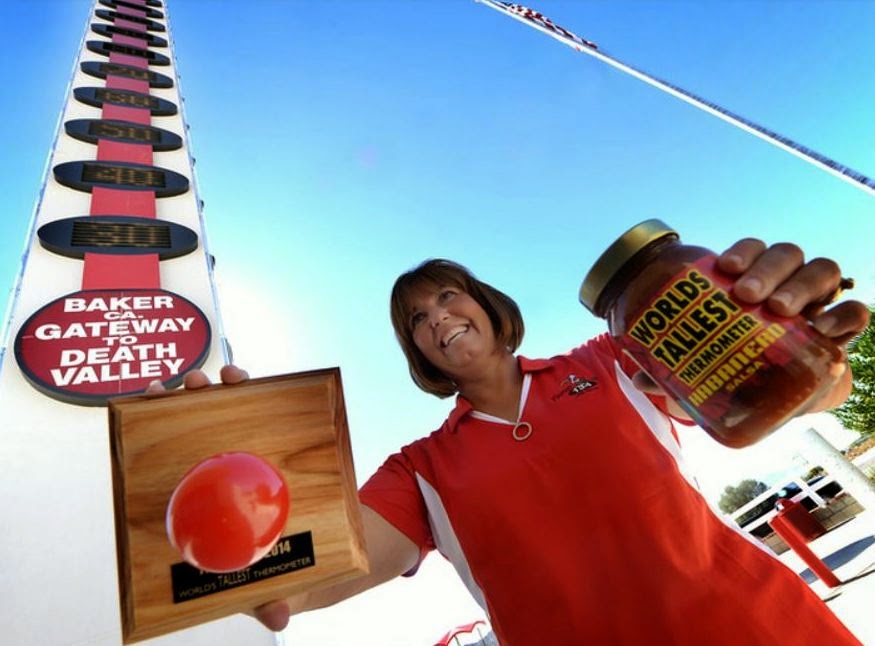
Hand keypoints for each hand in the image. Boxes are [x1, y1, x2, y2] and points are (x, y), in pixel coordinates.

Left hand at [147, 367, 293, 630]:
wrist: (324, 550)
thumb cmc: (280, 570)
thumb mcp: (273, 584)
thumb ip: (266, 597)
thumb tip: (278, 615)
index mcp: (201, 504)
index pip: (166, 460)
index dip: (147, 428)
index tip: (143, 403)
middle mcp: (216, 470)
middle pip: (188, 429)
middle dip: (180, 401)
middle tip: (185, 387)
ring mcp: (243, 451)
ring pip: (222, 413)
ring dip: (216, 389)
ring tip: (221, 377)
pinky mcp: (273, 441)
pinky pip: (260, 410)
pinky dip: (251, 391)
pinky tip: (244, 379)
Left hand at [631, 239, 869, 416]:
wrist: (784, 401)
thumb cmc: (740, 371)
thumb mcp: (708, 369)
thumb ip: (674, 373)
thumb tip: (638, 376)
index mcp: (754, 283)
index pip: (752, 251)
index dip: (742, 251)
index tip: (725, 268)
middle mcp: (788, 284)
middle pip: (786, 254)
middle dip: (767, 268)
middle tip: (747, 295)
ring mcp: (820, 303)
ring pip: (821, 269)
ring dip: (800, 284)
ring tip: (778, 309)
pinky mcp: (843, 330)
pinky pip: (856, 312)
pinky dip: (844, 314)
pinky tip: (824, 329)